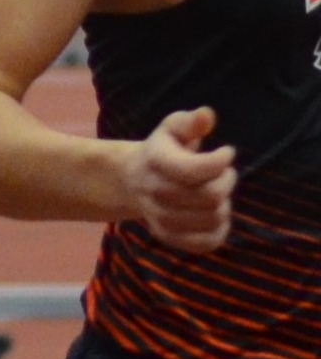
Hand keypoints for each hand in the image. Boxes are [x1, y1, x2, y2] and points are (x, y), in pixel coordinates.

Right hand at [125, 107, 236, 253]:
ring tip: (215, 191)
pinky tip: (213, 213)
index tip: (226, 152)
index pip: (195, 170)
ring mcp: (161, 218)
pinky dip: (219, 229)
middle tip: (224, 173)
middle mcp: (155, 193)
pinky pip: (207, 242)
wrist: (131, 181)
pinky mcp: (169, 237)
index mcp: (156, 162)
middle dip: (226, 182)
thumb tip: (206, 115)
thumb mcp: (172, 129)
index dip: (220, 161)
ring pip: (213, 218)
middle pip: (210, 196)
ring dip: (223, 204)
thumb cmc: (163, 150)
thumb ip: (190, 122)